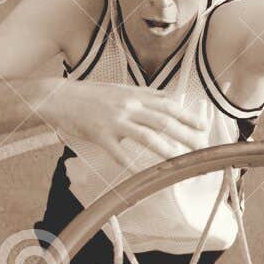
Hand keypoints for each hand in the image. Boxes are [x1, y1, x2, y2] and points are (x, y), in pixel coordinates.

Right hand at [39, 81, 209, 169]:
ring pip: (146, 135)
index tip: (203, 126)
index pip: (168, 104)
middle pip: (163, 120)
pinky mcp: (100, 134)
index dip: (188, 115)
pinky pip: (119, 152)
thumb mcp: (120, 89)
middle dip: (186, 134)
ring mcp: (114, 120)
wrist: (59, 98)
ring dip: (166, 148)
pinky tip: (143, 174)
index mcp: (135, 94)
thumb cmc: (91, 95)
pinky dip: (132, 164)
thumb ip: (143, 95)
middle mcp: (128, 106)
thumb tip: (167, 99)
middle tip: (202, 146)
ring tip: (181, 160)